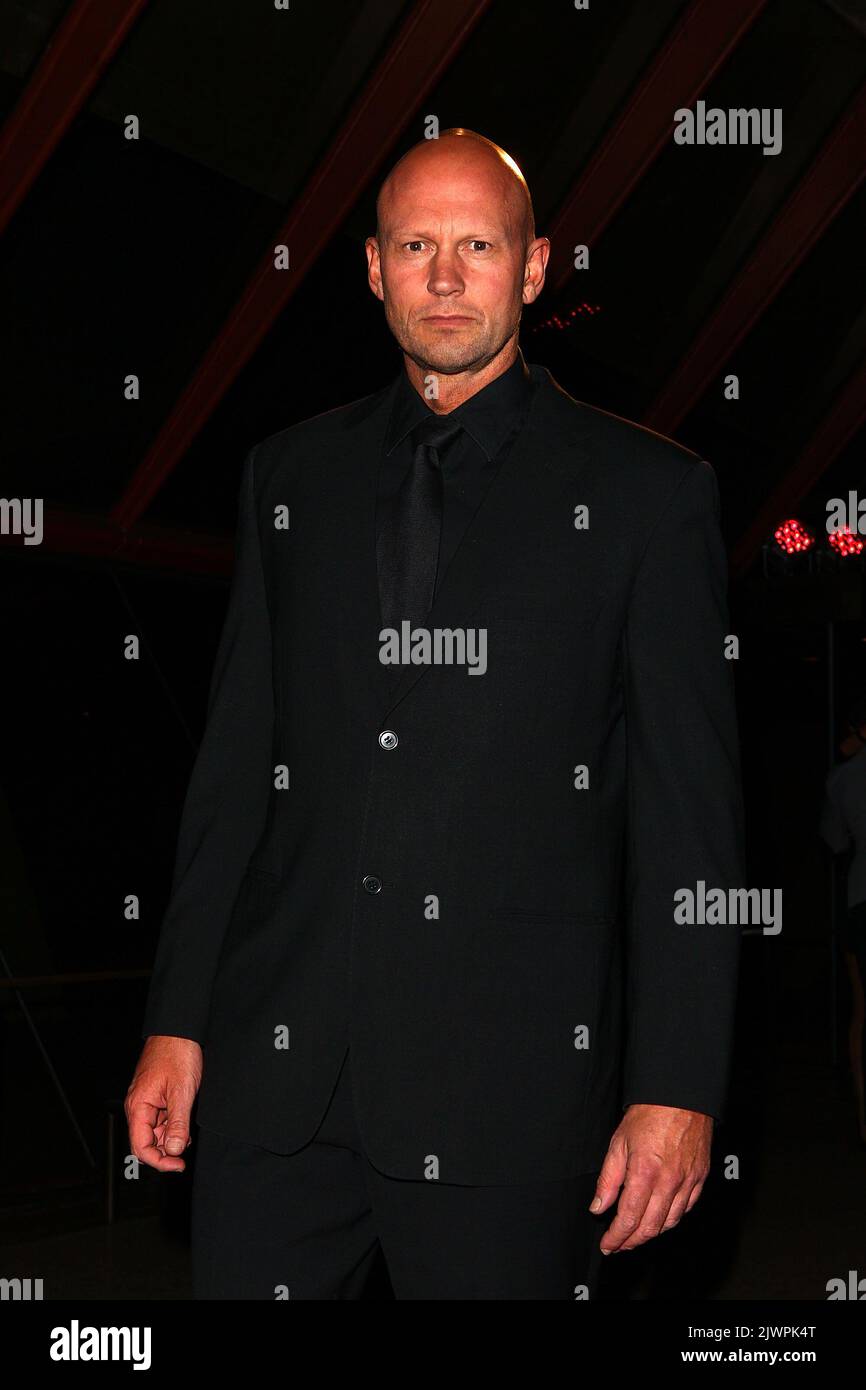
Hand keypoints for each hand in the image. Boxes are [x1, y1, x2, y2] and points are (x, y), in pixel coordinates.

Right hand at [125, 1035, 202, 1172]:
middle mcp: (138, 1106)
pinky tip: (184, 1126)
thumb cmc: (177, 1053)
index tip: (178, 1164)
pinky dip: (171, 1126)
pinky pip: (160, 1119)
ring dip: (169, 1139)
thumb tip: (173, 1150)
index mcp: (138, 1106)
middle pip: (146, 1142)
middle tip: (184, 1154)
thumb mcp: (181, 1091)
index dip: (159, 1161)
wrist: (179, 1030)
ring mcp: (147, 1101)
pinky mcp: (156, 1095)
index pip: (140, 1147)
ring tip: (187, 1136)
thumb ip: (177, 1123)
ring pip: (154, 1131)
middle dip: (164, 1151)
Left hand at [589, 1104, 711, 1252]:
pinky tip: (661, 1219)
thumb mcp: (618, 1143)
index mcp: (645, 1174)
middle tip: (619, 1245)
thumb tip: (598, 1206)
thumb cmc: (649, 1114)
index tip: (608, 1246)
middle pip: (650, 1227)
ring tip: (636, 1235)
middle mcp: (668, 1182)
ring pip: (670, 1222)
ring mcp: (687, 1181)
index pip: (629, 1219)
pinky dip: (672, 1219)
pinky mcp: (700, 1177)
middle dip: (632, 1241)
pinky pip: (687, 1208)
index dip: (616, 1237)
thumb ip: (608, 1179)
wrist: (680, 1096)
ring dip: (651, 1234)